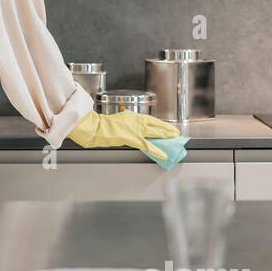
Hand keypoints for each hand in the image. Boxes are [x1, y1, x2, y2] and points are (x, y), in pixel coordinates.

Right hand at [67, 110, 182, 163]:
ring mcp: (136, 130)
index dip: (160, 124)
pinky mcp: (134, 138)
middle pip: (156, 125)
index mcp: (133, 116)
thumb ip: (126, 123)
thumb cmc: (103, 125)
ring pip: (155, 132)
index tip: (166, 126)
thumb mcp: (117, 120)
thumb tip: (130, 127)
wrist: (96, 128)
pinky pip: (148, 145)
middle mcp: (137, 121)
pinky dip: (157, 150)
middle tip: (175, 132)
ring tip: (175, 139)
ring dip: (166, 136)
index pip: (150, 120)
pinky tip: (164, 154)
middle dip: (167, 129)